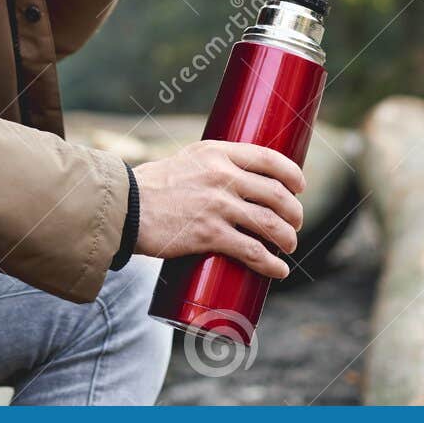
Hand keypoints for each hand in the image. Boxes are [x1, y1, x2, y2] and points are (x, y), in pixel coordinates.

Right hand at [132, 140, 305, 278]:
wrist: (124, 208)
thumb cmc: (152, 186)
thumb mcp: (186, 161)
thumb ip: (213, 167)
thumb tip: (238, 181)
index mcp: (217, 152)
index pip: (269, 158)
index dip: (292, 175)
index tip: (299, 187)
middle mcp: (222, 175)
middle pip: (276, 194)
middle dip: (294, 213)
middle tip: (295, 223)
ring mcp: (217, 205)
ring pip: (270, 224)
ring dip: (287, 238)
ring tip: (289, 247)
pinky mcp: (210, 235)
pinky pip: (253, 251)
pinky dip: (271, 263)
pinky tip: (279, 269)